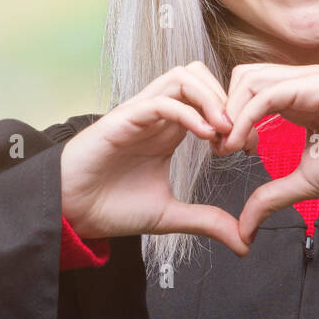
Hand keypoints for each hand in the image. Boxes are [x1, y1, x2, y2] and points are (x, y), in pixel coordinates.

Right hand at [60, 61, 247, 254]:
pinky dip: (187, 112)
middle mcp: (158, 115)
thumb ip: (207, 221)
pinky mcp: (123, 119)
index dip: (237, 115)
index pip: (211, 98)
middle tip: (239, 135)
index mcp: (171, 130)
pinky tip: (204, 136)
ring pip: (183, 77)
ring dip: (210, 98)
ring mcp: (141, 113)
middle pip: (200, 76)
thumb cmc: (111, 207)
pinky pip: (160, 100)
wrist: (69, 214)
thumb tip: (244, 242)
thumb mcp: (170, 216)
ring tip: (223, 131)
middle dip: (228, 99)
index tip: (249, 147)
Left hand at [215, 63, 318, 244]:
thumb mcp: (305, 183)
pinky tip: (240, 145)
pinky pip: (265, 95)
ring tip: (226, 146)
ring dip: (228, 112)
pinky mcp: (313, 84)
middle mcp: (298, 84)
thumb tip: (244, 230)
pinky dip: (244, 118)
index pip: (247, 94)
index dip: (229, 120)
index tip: (225, 152)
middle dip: (222, 110)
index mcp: (297, 100)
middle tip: (219, 147)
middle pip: (240, 80)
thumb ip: (272, 198)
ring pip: (247, 80)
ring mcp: (305, 80)